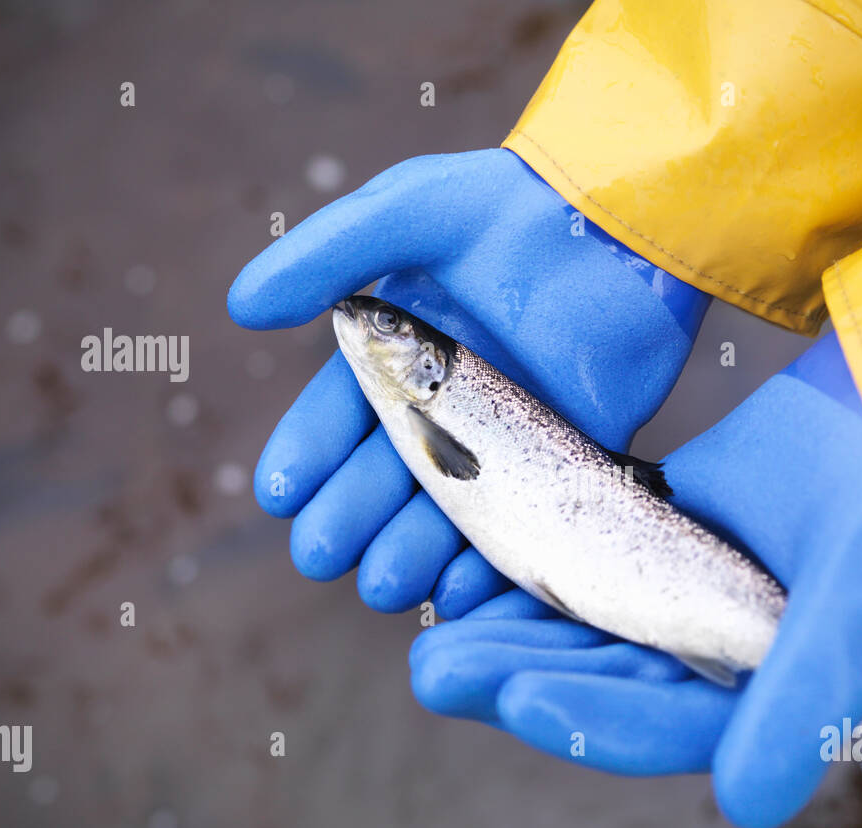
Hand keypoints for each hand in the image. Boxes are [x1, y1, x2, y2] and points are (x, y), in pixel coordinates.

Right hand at [229, 149, 708, 615]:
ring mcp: (504, 440)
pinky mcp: (565, 462)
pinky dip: (491, 562)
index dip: (307, 458)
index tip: (281, 498)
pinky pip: (524, 524)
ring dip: (410, 552)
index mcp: (395, 355)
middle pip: (385, 478)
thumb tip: (239, 308)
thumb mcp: (411, 209)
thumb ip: (328, 253)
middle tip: (323, 557)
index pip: (337, 417)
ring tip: (384, 586)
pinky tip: (461, 589)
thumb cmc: (510, 204)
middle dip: (349, 519)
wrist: (622, 220)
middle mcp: (444, 407)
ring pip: (447, 514)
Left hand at [407, 329, 861, 827]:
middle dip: (517, 677)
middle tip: (436, 669)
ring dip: (511, 632)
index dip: (591, 721)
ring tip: (435, 631)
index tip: (520, 700)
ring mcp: (673, 605)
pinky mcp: (650, 542)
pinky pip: (581, 562)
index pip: (659, 728)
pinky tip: (475, 565)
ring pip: (578, 629)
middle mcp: (704, 666)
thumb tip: (747, 805)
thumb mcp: (861, 620)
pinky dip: (533, 567)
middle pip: (598, 683)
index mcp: (754, 703)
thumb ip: (808, 708)